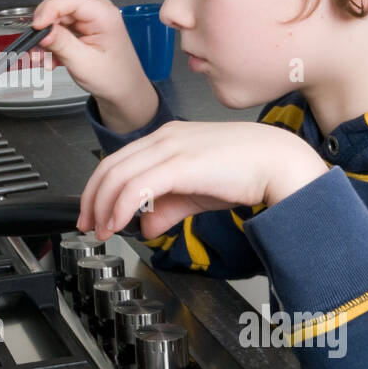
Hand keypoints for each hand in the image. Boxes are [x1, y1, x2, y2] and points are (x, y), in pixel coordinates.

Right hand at [31, 0, 155, 130]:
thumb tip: (42, 30)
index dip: (50, 10)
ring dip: (45, 41)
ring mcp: (88, 20)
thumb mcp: (83, 62)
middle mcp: (96, 13)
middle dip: (44, 29)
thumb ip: (61, 43)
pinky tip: (51, 60)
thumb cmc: (114, 78)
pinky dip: (51, 45)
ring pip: (55, 21)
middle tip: (36, 47)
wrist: (122, 91)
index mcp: (104, 15)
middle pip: (60, 9)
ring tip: (43, 60)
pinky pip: (58, 31)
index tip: (37, 27)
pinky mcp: (81, 29)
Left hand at [78, 120, 330, 239]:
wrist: (279, 162)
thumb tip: (146, 227)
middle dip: (92, 199)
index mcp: (166, 137)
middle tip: (88, 225)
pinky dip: (122, 207)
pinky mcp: (180, 163)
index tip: (92, 213)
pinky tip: (120, 224)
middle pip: (110, 167)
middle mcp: (164, 138)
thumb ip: (168, 208)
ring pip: (119, 175)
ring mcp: (171, 147)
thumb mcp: (196, 192)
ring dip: (104, 207)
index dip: (97, 188)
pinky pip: (138, 186)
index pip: (117, 160)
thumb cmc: (246, 171)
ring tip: (104, 230)